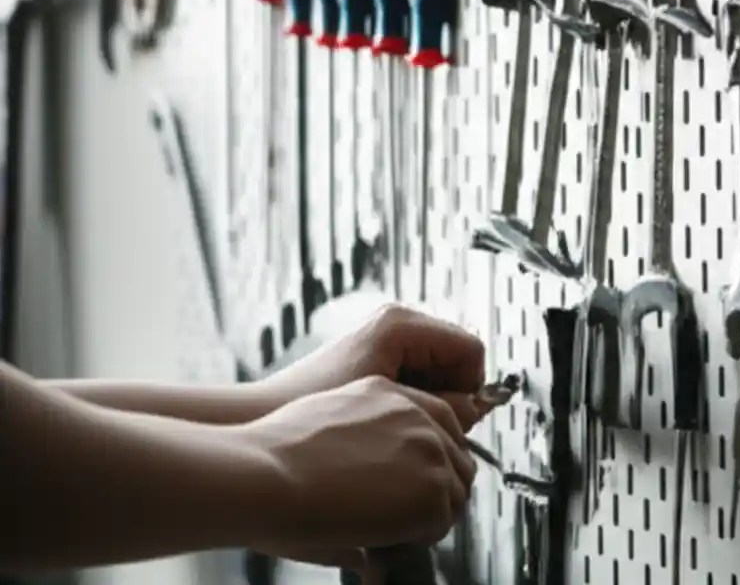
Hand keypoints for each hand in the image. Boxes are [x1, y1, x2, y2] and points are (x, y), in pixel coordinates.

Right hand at [242, 375, 477, 555]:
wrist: (265, 477)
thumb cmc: (273, 459)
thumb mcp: (322, 430)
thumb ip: (357, 446)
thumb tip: (371, 473)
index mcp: (388, 392)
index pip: (439, 424)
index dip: (428, 461)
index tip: (410, 486)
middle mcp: (416, 414)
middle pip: (455, 458)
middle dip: (432, 492)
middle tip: (395, 519)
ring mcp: (431, 449)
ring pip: (454, 493)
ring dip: (426, 517)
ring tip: (383, 534)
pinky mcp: (434, 488)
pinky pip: (441, 524)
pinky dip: (415, 540)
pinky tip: (380, 543)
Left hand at [257, 305, 485, 424]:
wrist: (262, 417)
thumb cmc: (317, 408)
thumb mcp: (395, 408)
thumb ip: (445, 408)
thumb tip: (472, 408)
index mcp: (402, 323)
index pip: (470, 350)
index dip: (468, 388)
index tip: (447, 417)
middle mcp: (397, 322)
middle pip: (456, 360)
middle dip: (448, 396)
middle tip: (417, 422)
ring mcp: (386, 337)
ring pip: (439, 373)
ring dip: (429, 401)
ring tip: (395, 421)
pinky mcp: (376, 355)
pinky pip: (418, 378)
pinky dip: (411, 401)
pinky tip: (384, 418)